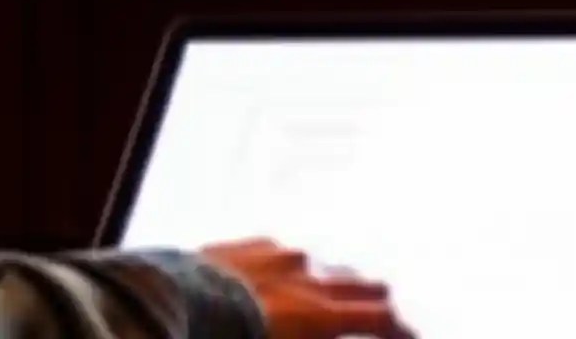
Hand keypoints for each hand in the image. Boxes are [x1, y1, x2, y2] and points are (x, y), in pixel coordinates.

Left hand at [204, 239, 412, 338]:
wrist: (164, 306)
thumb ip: (320, 337)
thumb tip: (347, 331)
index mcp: (317, 314)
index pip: (380, 317)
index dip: (401, 329)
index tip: (410, 336)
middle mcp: (308, 277)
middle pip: (366, 283)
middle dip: (380, 302)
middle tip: (383, 318)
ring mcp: (280, 255)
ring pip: (326, 266)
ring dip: (336, 284)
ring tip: (329, 300)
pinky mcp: (250, 245)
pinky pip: (285, 254)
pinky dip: (293, 271)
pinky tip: (278, 282)